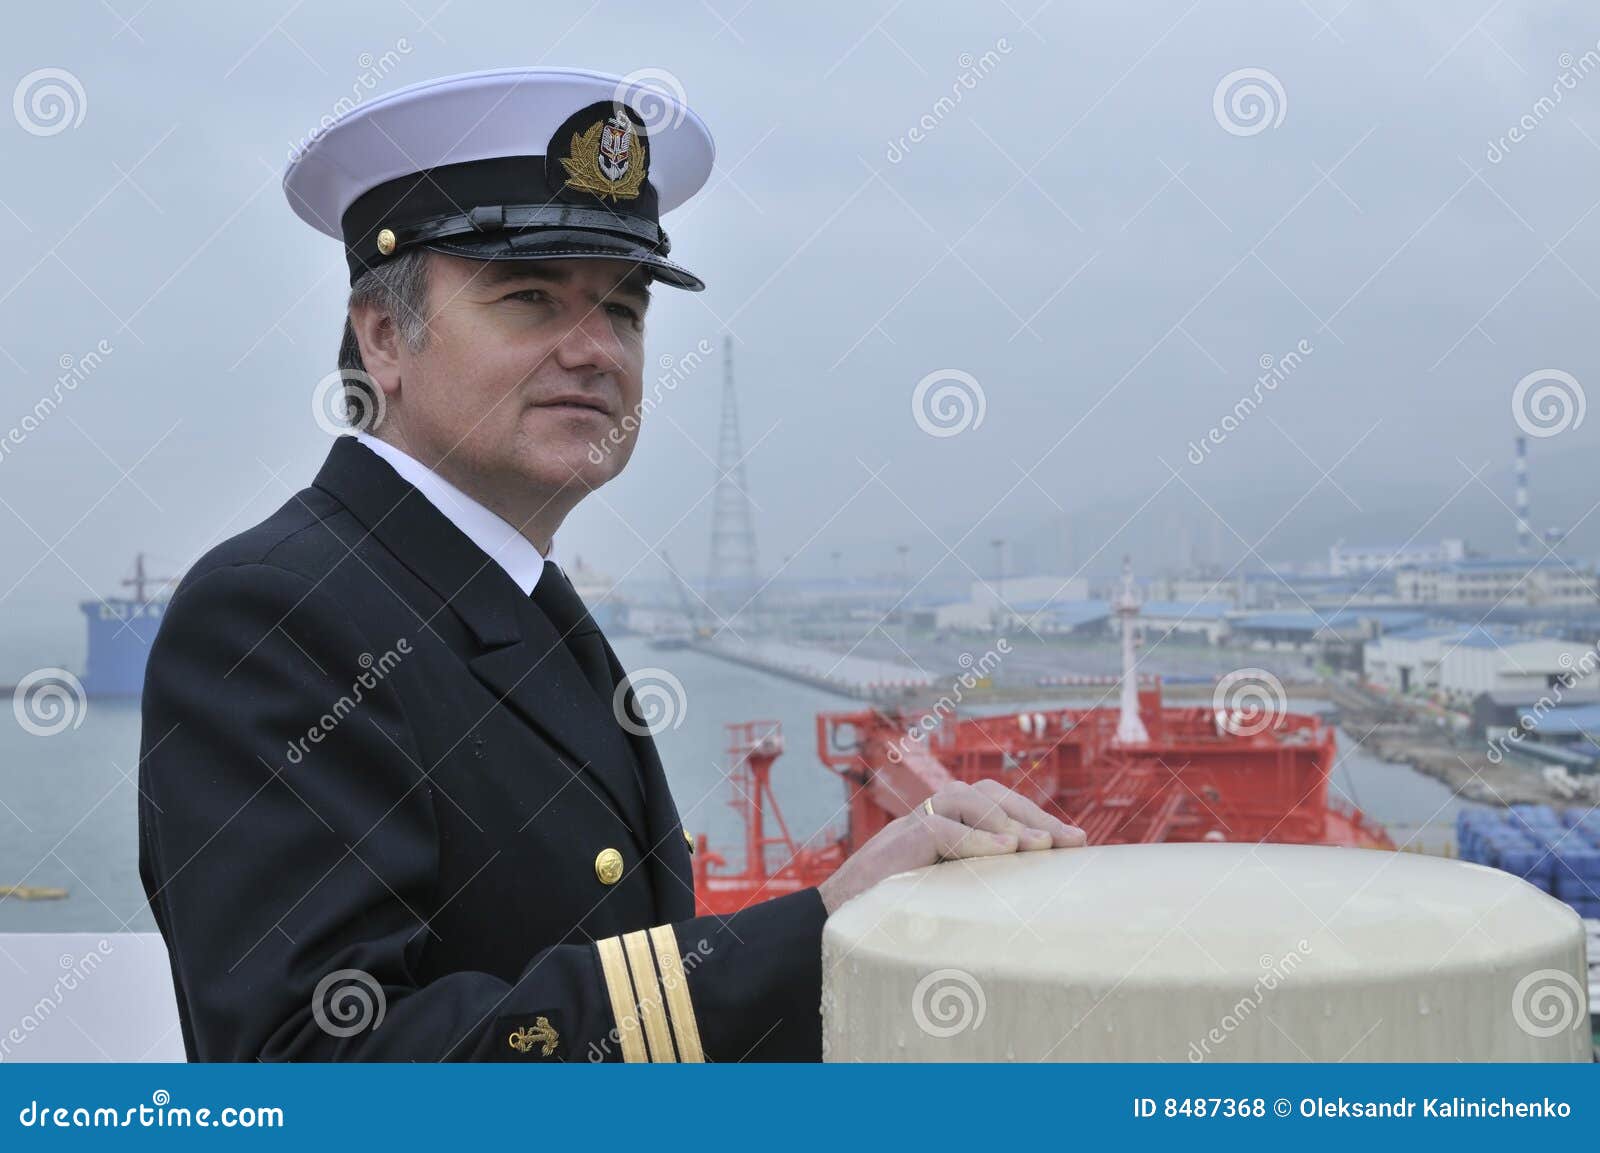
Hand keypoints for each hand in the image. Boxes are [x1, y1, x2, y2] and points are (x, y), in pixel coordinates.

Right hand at [816, 778, 1086, 914]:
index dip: (1037, 819)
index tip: (1077, 843)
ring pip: (967, 798)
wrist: (832, 930)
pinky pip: (941, 826)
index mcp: (948, 831)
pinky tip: (1005, 852)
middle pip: (989, 793)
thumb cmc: (893, 924)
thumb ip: (980, 890)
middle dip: (1033, 813)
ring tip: (1040, 846)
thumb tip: (1037, 907)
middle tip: (1070, 842)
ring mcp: (912, 826)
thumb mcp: (947, 902)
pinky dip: (975, 838)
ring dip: (1008, 820)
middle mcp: (932, 819)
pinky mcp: (897, 842)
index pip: (998, 807)